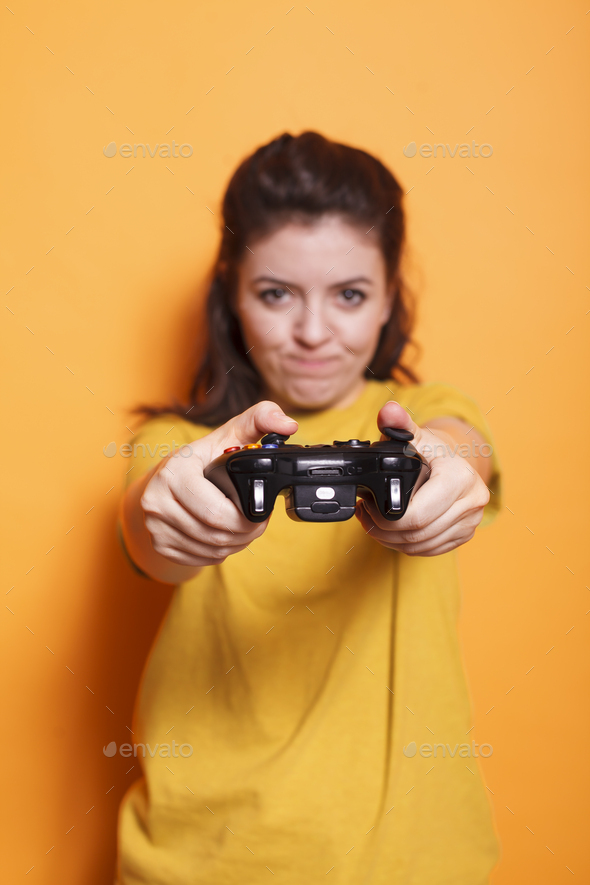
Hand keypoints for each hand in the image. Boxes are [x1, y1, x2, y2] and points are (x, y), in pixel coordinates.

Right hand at [138, 401, 297, 568]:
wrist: (165, 480)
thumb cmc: (204, 458)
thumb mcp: (230, 433)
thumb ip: (261, 419)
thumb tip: (288, 424)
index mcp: (174, 471)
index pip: (216, 512)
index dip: (247, 518)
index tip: (260, 511)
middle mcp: (156, 499)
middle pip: (215, 534)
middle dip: (245, 533)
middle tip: (257, 524)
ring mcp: (155, 525)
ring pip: (209, 549)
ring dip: (235, 544)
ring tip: (243, 528)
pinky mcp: (159, 544)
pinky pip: (199, 558)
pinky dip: (218, 552)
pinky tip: (224, 536)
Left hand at [355, 401, 489, 555]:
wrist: (458, 462)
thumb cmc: (433, 450)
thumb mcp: (416, 435)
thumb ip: (398, 424)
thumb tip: (388, 412)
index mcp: (459, 477)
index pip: (416, 515)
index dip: (384, 518)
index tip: (366, 506)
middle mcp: (472, 501)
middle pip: (417, 534)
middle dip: (384, 530)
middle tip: (365, 516)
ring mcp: (471, 521)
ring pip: (422, 545)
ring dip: (392, 540)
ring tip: (374, 523)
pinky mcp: (465, 534)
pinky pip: (430, 550)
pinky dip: (407, 545)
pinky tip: (392, 532)